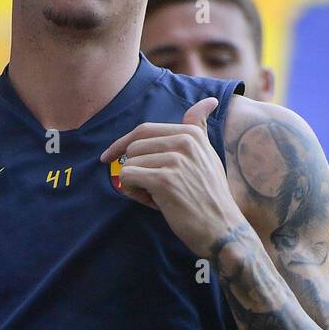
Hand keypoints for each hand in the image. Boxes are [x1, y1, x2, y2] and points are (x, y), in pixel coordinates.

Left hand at [99, 97, 241, 256]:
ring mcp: (175, 160)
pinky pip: (127, 177)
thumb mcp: (207, 155)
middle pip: (133, 147)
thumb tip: (210, 100)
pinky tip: (152, 202)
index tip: (106, 157)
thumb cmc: (209, 196)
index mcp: (191, 133)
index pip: (143, 130)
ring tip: (157, 197)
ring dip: (135, 184)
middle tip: (153, 189)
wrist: (222, 228)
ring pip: (129, 163)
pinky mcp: (165, 180)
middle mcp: (184, 141)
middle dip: (135, 169)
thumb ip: (199, 129)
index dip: (122, 144)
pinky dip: (133, 192)